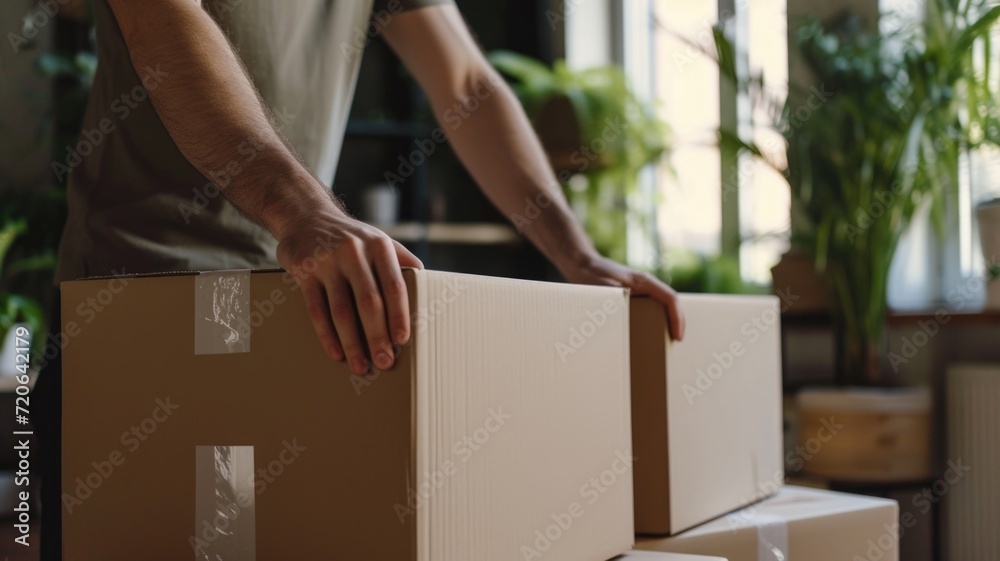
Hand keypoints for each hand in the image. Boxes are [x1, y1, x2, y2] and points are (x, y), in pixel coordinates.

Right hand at [276, 213, 422, 374]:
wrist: (307, 216)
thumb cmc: (353, 238)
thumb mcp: (380, 241)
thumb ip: (404, 263)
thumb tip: (431, 290)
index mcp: (380, 246)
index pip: (395, 286)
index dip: (399, 315)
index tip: (402, 340)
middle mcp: (354, 251)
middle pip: (369, 302)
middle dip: (378, 336)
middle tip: (384, 362)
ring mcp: (327, 260)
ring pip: (341, 310)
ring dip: (352, 343)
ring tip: (360, 366)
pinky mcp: (304, 270)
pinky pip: (316, 309)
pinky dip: (327, 335)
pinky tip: (336, 354)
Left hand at [558, 253, 684, 340]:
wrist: (581, 263)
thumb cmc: (591, 274)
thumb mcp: (604, 290)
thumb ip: (617, 303)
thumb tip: (626, 323)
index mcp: (643, 281)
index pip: (670, 298)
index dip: (677, 318)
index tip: (678, 337)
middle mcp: (645, 284)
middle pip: (669, 303)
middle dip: (676, 322)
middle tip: (675, 343)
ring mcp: (640, 289)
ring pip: (661, 306)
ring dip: (665, 322)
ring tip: (664, 343)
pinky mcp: (632, 295)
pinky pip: (649, 308)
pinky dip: (653, 320)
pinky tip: (646, 335)